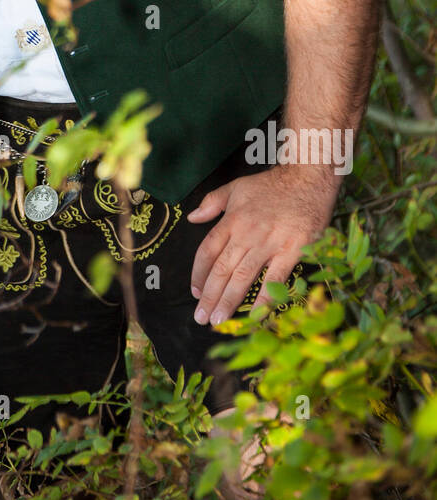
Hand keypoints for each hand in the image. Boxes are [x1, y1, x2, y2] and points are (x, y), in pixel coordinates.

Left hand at [187, 165, 336, 325]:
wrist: (307, 178)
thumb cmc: (271, 185)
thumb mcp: (236, 187)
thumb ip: (211, 202)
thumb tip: (192, 218)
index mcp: (231, 220)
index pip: (207, 251)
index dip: (198, 274)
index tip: (195, 292)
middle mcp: (246, 233)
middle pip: (222, 269)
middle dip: (209, 296)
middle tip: (201, 318)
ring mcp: (269, 243)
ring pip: (243, 277)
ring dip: (229, 300)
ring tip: (218, 320)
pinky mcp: (292, 250)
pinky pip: (275, 278)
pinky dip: (265, 297)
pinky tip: (255, 314)